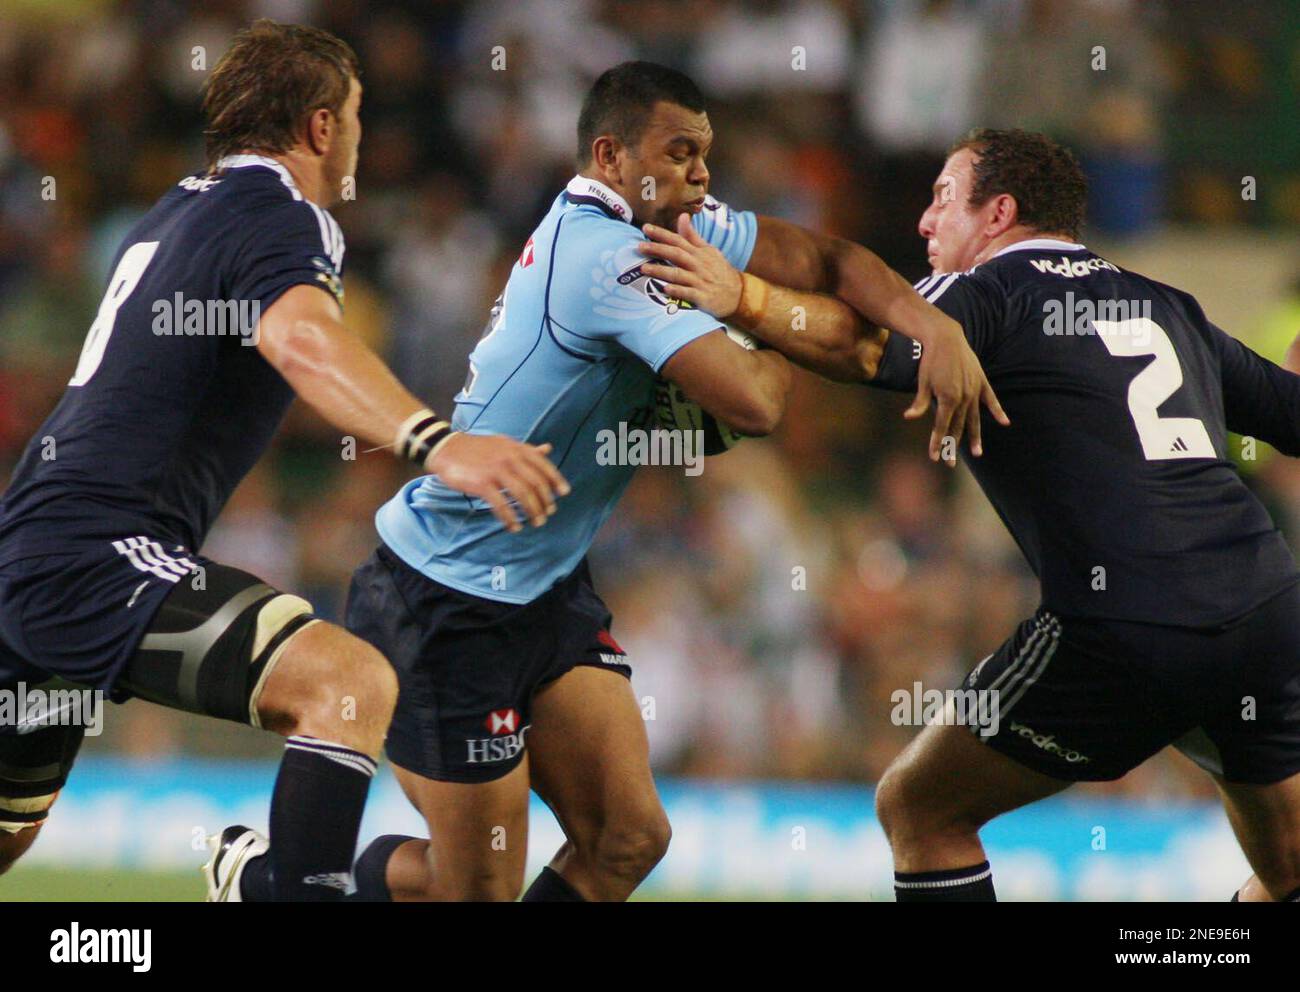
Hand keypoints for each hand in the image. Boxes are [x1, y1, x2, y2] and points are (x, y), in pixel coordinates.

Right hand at [427, 433, 569, 532]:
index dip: (556, 480)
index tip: (564, 493)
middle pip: (535, 483)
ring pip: (522, 495)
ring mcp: (496, 470)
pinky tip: (514, 526)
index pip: (543, 465)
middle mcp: (509, 458)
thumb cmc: (478, 448)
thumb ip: (526, 449)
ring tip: (536, 522)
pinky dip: (510, 518)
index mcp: (516, 448)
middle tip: (548, 514)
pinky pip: (502, 505)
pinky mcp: (482, 484)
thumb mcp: (504, 444)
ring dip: (532, 511)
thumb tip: (548, 449)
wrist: (446, 448)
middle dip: (545, 501)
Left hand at [636, 213, 743, 317]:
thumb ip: (693, 236)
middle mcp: (699, 265)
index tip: (645, 228)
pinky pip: (688, 293)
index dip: (662, 234)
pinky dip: (676, 290)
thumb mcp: (709, 251)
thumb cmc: (719, 271)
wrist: (738, 293)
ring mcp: (700, 281)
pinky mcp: (702, 297)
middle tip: (639, 246)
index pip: (678, 240)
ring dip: (660, 271)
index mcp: (699, 253)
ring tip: (643, 269)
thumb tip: (682, 216)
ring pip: (678, 274)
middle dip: (657, 249)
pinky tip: (664, 289)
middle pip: (676, 254)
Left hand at [904, 318, 1008, 465]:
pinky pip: (991, 400)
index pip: (941, 426)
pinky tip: (1004, 423)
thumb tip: (909, 417)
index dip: (937, 443)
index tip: (935, 457)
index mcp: (947, 399)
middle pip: (958, 427)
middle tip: (949, 464)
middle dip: (952, 446)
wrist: (945, 338)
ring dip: (975, 437)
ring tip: (977, 454)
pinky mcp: (982, 382)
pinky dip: (997, 411)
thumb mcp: (922, 382)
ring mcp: (974, 390)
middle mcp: (963, 397)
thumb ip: (920, 402)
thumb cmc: (930, 361)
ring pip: (975, 418)